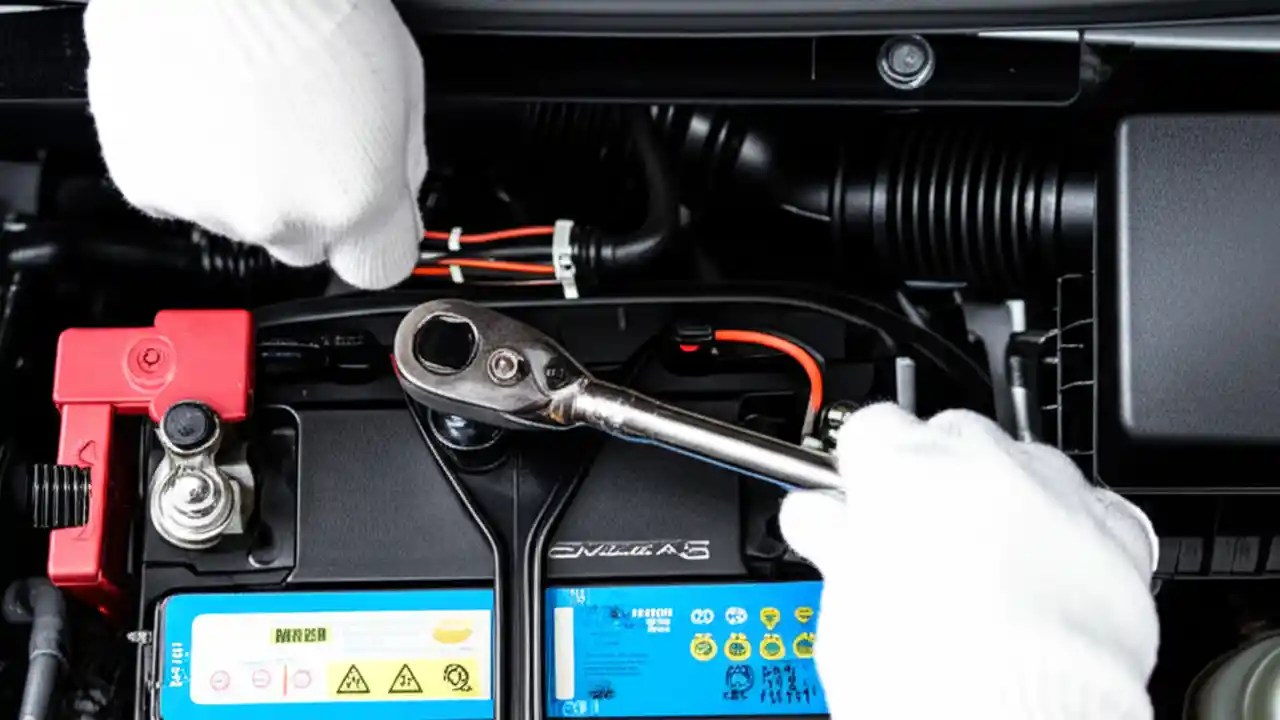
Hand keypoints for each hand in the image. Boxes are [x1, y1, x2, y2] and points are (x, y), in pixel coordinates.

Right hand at [85, 0, 426, 288]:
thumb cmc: (306, 4)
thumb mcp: (402, 83)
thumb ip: (401, 166)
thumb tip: (399, 208)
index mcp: (351, 198)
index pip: (376, 268)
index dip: (372, 236)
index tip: (365, 213)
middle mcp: (278, 216)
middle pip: (304, 244)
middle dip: (306, 202)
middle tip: (297, 130)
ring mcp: (208, 203)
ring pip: (239, 219)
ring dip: (242, 177)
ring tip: (244, 104)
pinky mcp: (146, 183)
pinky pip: (177, 193)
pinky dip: (187, 161)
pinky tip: (201, 108)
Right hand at [780, 403, 1158, 718]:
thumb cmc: (921, 674)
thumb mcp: (843, 602)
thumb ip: (836, 541)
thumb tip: (823, 520)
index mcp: (904, 468)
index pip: (871, 427)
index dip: (863, 467)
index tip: (861, 501)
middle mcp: (985, 464)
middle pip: (953, 434)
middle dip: (938, 475)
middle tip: (922, 542)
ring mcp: (1056, 496)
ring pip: (1027, 464)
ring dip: (1007, 495)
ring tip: (991, 567)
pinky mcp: (1115, 540)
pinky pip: (1095, 509)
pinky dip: (1073, 529)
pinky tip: (1051, 569)